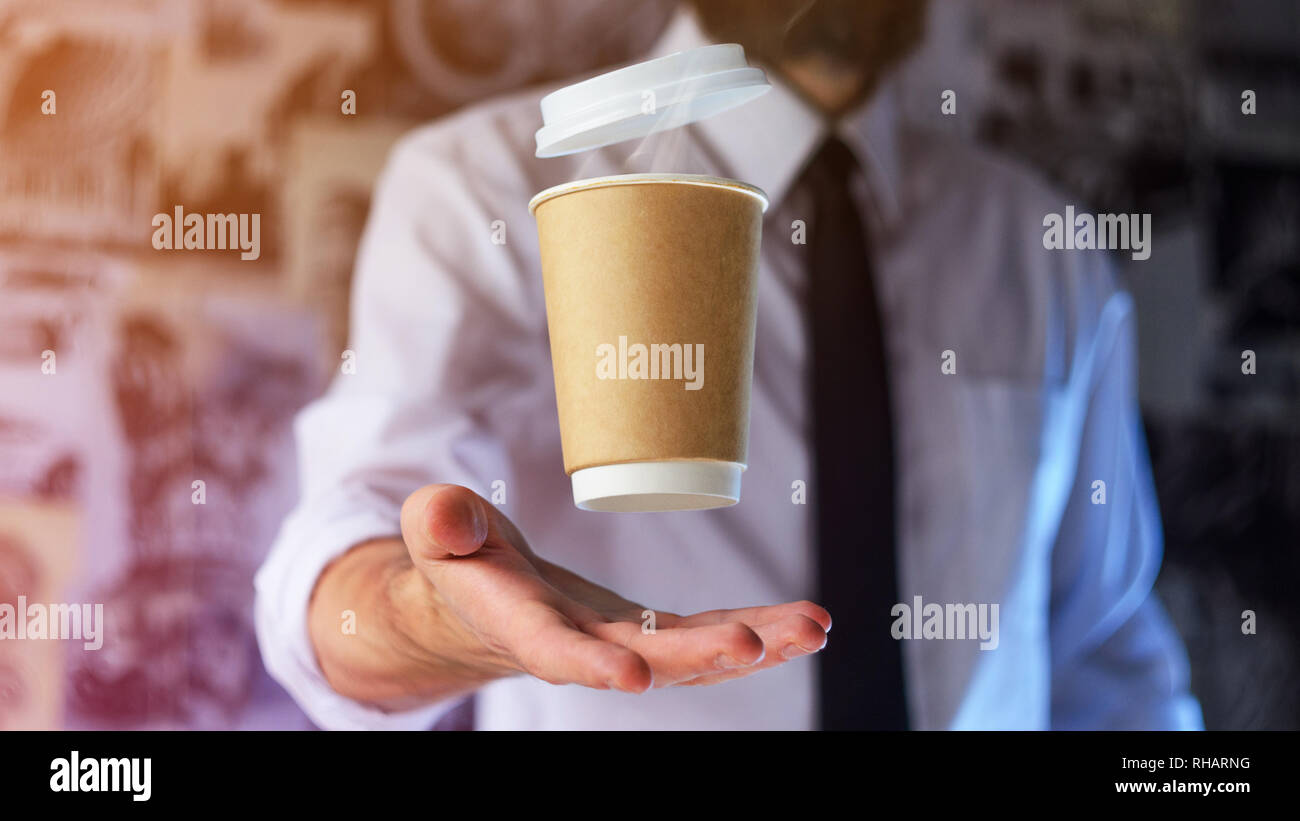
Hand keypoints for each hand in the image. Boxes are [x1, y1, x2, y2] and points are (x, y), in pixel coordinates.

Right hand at [313, 484, 829, 703]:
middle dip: (701, 654)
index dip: (593, 667)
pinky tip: (804, 625)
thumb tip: (449, 519)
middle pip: (646, 659)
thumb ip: (439, 523)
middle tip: (754, 643)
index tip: (636, 676)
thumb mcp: (433, 530)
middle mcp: (580, 645)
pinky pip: (708, 633)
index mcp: (521, 625)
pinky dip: (757, 632)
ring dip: (755, 645)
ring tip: (813, 628)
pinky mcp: (649, 629)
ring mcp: (622, 641)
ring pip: (693, 653)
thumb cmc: (456, 556)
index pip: (557, 653)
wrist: (476, 595)